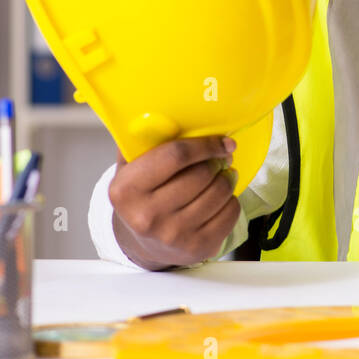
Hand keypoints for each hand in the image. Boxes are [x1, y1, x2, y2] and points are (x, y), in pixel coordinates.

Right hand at [108, 134, 241, 270]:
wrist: (143, 244)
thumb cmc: (141, 196)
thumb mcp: (130, 168)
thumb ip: (144, 141)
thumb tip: (169, 110)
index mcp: (126, 190)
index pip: (175, 155)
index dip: (205, 144)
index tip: (222, 140)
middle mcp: (147, 216)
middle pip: (200, 175)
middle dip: (217, 161)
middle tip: (221, 157)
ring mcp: (173, 235)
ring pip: (218, 193)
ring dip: (227, 179)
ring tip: (224, 174)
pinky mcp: (197, 248)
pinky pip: (230, 214)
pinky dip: (231, 201)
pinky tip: (222, 198)